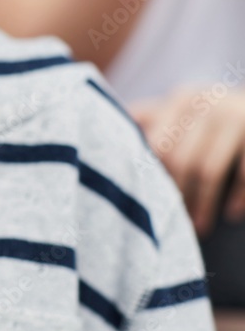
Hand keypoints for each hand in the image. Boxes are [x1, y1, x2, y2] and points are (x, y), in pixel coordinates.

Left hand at [131, 88, 244, 236]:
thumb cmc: (211, 116)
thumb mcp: (182, 110)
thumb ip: (149, 119)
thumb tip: (100, 133)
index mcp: (179, 101)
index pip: (155, 145)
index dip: (151, 177)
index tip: (147, 203)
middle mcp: (205, 103)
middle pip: (178, 160)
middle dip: (175, 195)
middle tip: (171, 225)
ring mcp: (234, 116)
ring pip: (207, 171)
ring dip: (203, 204)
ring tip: (199, 229)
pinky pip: (244, 173)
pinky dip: (238, 196)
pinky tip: (232, 215)